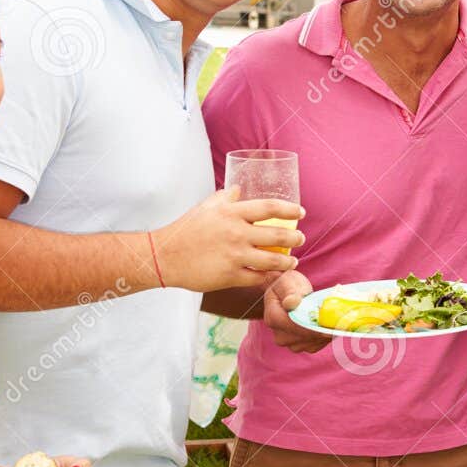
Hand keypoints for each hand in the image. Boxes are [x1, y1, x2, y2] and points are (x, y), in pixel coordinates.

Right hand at [154, 188, 303, 291]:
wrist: (164, 256)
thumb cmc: (185, 229)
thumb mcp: (205, 207)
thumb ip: (225, 198)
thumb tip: (239, 189)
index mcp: (231, 213)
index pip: (269, 207)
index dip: (289, 209)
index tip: (301, 212)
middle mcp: (236, 233)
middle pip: (278, 235)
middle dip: (295, 238)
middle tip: (301, 239)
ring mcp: (234, 256)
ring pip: (273, 260)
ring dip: (288, 261)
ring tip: (293, 261)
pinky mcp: (230, 276)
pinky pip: (258, 277)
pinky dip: (269, 276)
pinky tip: (274, 274)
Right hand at [263, 269, 328, 353]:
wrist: (285, 294)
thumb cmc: (287, 286)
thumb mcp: (288, 283)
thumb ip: (290, 292)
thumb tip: (292, 302)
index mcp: (273, 318)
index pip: (295, 327)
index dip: (314, 326)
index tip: (332, 324)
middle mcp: (280, 335)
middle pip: (306, 337)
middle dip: (323, 329)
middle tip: (340, 320)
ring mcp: (289, 343)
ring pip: (313, 343)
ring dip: (325, 333)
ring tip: (336, 320)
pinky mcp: (300, 346)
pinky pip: (316, 345)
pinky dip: (325, 337)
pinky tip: (331, 325)